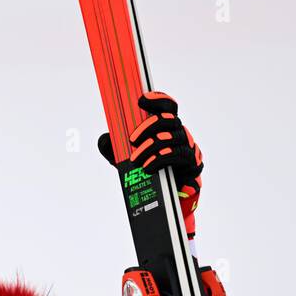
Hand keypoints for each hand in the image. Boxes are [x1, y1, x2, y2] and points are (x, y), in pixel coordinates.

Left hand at [97, 90, 203, 211]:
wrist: (167, 196)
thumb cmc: (150, 170)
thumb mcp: (126, 160)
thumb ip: (114, 148)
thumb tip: (104, 139)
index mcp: (166, 127)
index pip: (167, 106)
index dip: (158, 99)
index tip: (140, 101)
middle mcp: (179, 132)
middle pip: (167, 119)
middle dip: (147, 127)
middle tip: (131, 140)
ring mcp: (187, 146)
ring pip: (169, 137)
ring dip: (149, 148)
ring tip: (136, 161)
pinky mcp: (191, 161)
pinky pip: (175, 155)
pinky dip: (159, 160)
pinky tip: (148, 168)